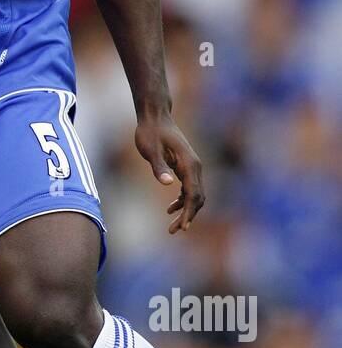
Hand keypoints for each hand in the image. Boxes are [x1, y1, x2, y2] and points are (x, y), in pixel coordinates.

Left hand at [134, 112, 204, 233]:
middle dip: (188, 216)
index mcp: (189, 164)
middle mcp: (195, 166)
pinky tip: (171, 209)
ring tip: (172, 226)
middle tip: (173, 231)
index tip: (183, 227)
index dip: (189, 212)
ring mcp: (192, 166)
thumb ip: (158, 166)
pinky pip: (189, 188)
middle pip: (198, 198)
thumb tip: (167, 183)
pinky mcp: (185, 166)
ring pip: (194, 194)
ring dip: (186, 211)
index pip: (194, 194)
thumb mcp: (150, 149)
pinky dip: (183, 200)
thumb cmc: (150, 132)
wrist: (155, 117)